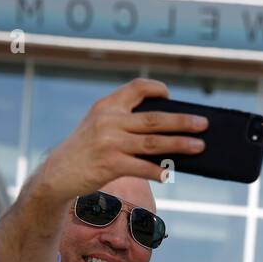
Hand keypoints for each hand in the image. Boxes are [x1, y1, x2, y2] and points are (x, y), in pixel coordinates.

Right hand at [28, 78, 206, 205]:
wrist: (57, 174)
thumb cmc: (86, 151)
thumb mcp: (99, 126)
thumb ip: (125, 122)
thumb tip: (167, 132)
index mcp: (107, 106)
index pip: (136, 88)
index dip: (156, 89)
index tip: (170, 96)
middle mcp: (109, 120)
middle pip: (154, 119)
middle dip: (182, 121)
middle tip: (204, 124)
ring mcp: (110, 142)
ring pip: (154, 143)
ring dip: (180, 145)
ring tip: (200, 146)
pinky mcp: (110, 164)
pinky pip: (143, 167)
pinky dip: (159, 171)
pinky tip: (171, 174)